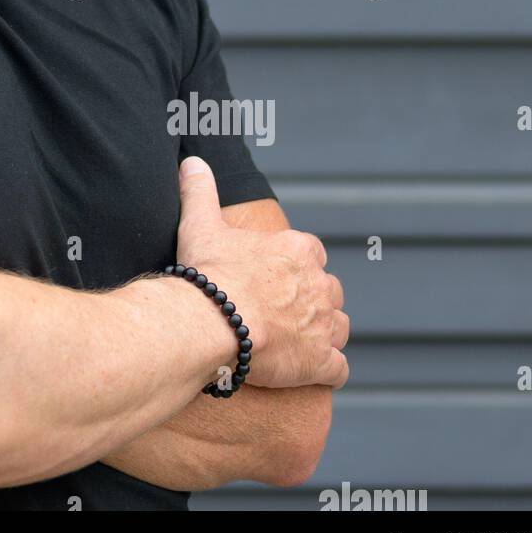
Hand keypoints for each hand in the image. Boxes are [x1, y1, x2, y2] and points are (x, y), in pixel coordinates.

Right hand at [176, 156, 348, 389]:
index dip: (294, 266)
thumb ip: (200, 190)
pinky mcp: (322, 361)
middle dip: (312, 300)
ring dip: (324, 333)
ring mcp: (324, 325)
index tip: (273, 277)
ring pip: (339, 327)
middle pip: (328, 291)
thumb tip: (192, 162)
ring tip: (295, 341)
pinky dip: (327, 369)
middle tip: (280, 311)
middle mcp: (320, 285)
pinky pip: (338, 368)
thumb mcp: (200, 223)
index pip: (311, 253)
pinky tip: (308, 371)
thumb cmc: (209, 272)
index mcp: (298, 250)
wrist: (213, 321)